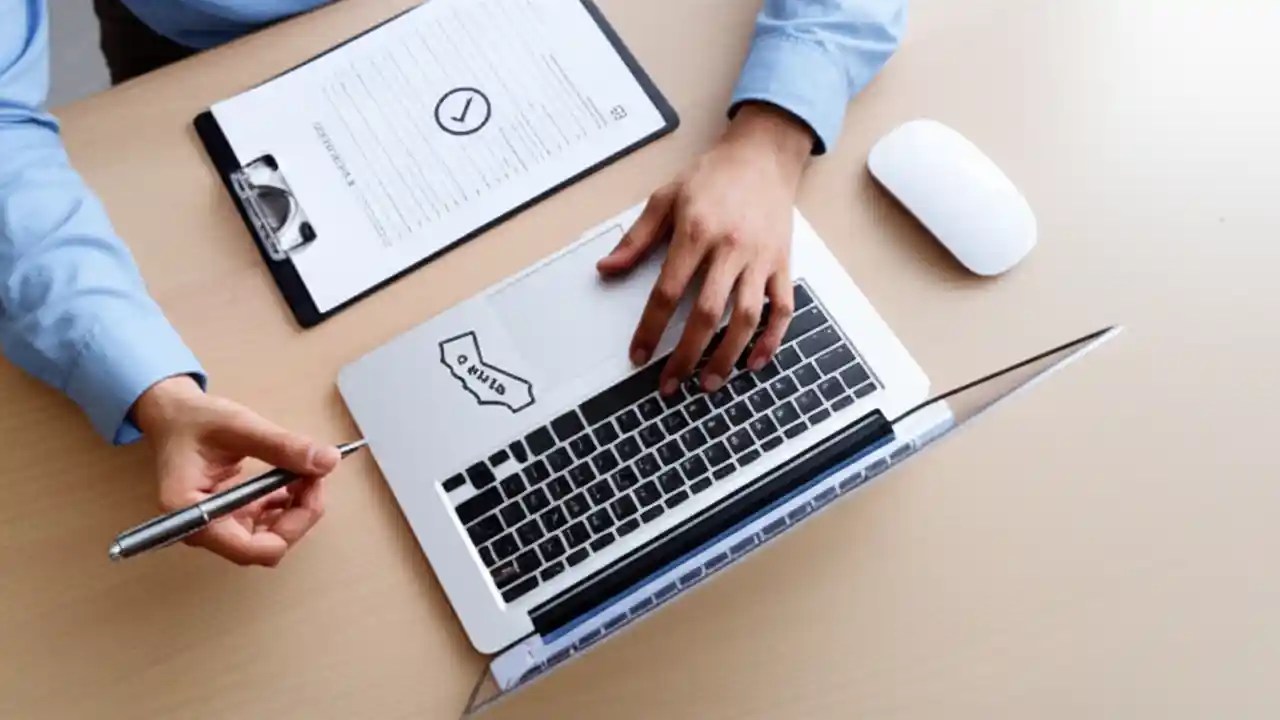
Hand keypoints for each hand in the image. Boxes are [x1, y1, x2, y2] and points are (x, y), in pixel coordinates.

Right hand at [131, 377, 340, 566]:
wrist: (174, 417)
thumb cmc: (194, 420)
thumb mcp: (239, 425)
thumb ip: (282, 446)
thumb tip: (328, 461)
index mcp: (191, 513)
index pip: (249, 549)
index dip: (291, 526)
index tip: (311, 486)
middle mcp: (202, 530)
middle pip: (264, 549)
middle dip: (297, 516)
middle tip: (314, 476)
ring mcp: (216, 526)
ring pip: (270, 540)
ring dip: (295, 511)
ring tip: (306, 473)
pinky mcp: (229, 517)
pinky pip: (265, 526)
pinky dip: (285, 506)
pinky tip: (293, 480)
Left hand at [597, 103, 812, 394]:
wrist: (763, 155)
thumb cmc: (713, 176)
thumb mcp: (666, 197)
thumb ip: (637, 238)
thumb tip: (607, 269)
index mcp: (696, 232)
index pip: (668, 291)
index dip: (651, 328)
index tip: (638, 355)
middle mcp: (731, 248)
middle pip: (707, 313)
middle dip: (686, 355)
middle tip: (670, 384)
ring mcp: (760, 259)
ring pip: (746, 318)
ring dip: (727, 356)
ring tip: (709, 383)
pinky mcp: (783, 264)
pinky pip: (782, 308)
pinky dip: (771, 339)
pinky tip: (754, 361)